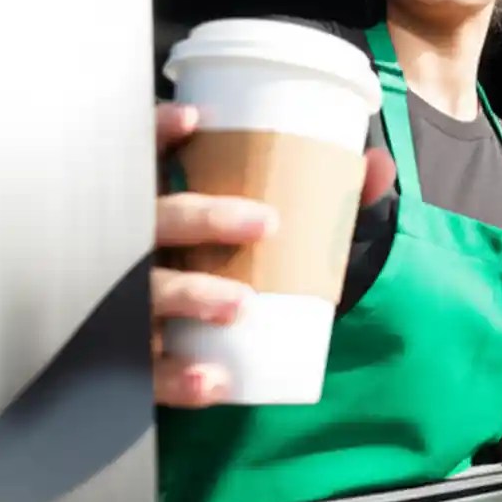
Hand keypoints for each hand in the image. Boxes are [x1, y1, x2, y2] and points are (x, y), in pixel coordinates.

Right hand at [151, 102, 394, 406]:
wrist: (185, 353)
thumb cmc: (226, 272)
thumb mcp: (267, 233)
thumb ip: (325, 197)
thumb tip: (381, 167)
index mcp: (155, 210)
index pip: (144, 160)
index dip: (158, 133)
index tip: (195, 119)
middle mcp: (128, 251)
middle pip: (153, 222)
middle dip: (205, 218)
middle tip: (268, 222)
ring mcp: (120, 306)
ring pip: (142, 295)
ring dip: (189, 294)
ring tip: (240, 303)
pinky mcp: (126, 363)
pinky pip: (144, 374)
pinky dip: (176, 380)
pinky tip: (212, 382)